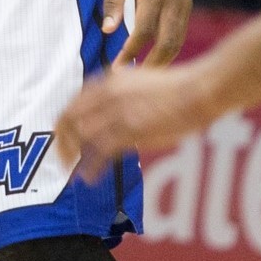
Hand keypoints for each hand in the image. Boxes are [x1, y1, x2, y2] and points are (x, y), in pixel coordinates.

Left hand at [55, 57, 219, 179]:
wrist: (198, 90)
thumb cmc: (177, 88)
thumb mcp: (140, 82)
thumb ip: (121, 94)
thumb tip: (112, 113)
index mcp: (109, 80)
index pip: (73, 103)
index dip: (64, 124)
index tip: (64, 139)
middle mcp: (107, 94)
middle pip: (70, 120)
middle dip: (63, 143)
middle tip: (63, 160)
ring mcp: (117, 112)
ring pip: (82, 137)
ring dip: (73, 158)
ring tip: (73, 175)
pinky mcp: (130, 130)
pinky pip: (100, 152)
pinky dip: (91, 168)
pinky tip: (89, 179)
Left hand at [101, 0, 190, 67]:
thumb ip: (112, 0)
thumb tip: (108, 30)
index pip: (144, 32)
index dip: (131, 53)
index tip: (117, 68)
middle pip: (167, 43)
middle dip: (151, 66)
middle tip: (134, 81)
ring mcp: (184, 1)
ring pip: (178, 40)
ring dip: (163, 60)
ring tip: (144, 75)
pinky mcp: (187, 1)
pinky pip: (181, 31)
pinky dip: (170, 47)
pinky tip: (156, 56)